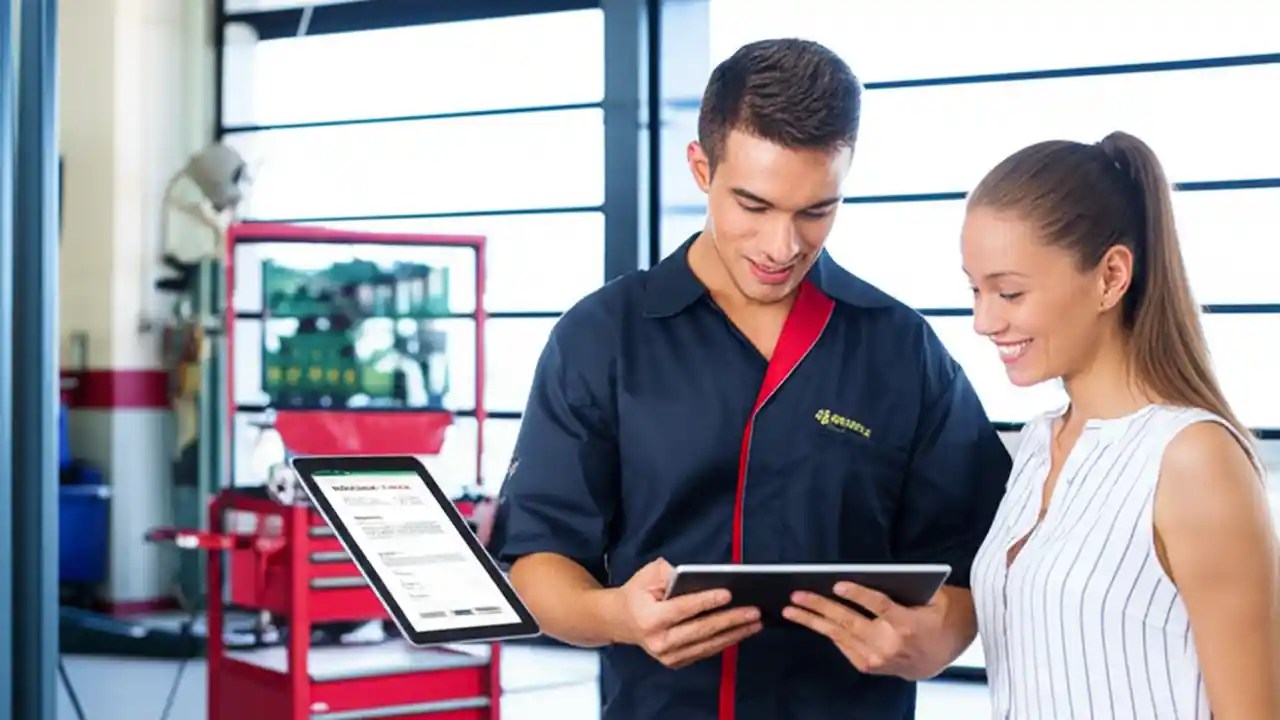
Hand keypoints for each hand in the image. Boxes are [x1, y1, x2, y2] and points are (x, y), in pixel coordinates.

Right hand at [608, 558, 762, 668]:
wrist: (621, 621)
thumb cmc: (637, 593)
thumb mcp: (647, 575)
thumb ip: (669, 573)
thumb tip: (696, 577)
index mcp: (650, 618)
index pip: (683, 608)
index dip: (706, 601)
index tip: (729, 593)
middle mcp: (659, 641)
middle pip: (701, 630)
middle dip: (730, 620)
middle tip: (753, 611)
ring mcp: (668, 656)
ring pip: (707, 644)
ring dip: (734, 633)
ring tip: (755, 622)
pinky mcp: (676, 662)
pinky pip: (705, 651)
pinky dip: (725, 641)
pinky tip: (741, 631)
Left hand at [783, 582, 951, 680]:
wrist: (943, 655)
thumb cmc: (936, 617)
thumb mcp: (930, 596)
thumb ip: (904, 587)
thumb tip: (868, 575)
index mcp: (907, 624)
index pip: (879, 606)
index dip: (857, 594)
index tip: (837, 583)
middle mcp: (890, 644)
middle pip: (849, 621)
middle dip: (820, 606)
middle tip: (798, 594)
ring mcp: (877, 658)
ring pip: (839, 635)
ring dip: (813, 621)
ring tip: (792, 609)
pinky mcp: (869, 665)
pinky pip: (843, 645)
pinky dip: (828, 631)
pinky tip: (812, 620)